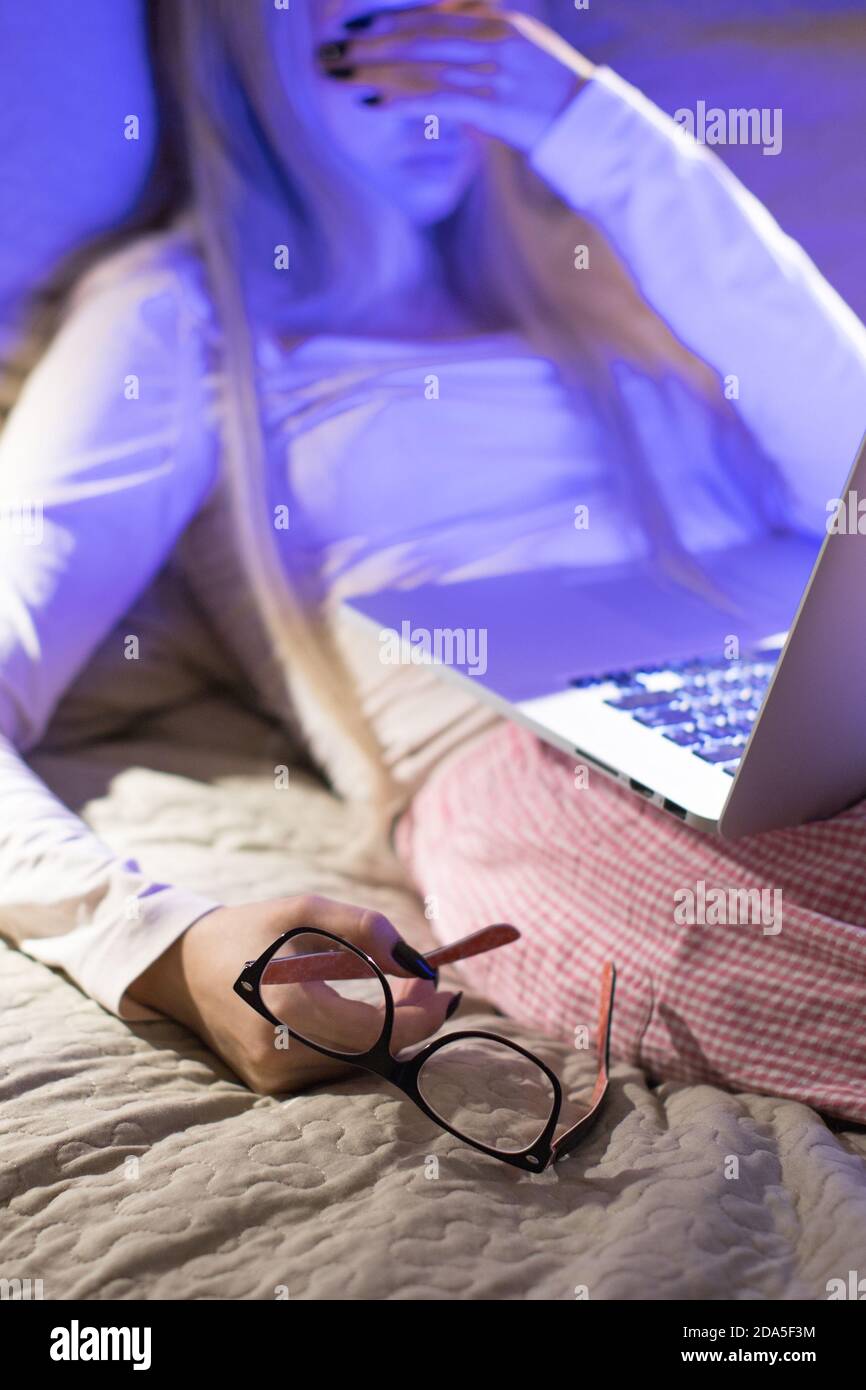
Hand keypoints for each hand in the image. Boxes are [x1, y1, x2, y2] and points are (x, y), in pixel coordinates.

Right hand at [128, 895, 457, 1093]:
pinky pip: (334, 1069)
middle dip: (412, 1020)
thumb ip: (365, 928)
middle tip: (424, 982)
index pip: (375, 1029)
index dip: (419, 1012)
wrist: (183, 968)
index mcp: (284, 1004)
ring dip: (390, 1032)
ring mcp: (272, 1075)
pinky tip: (367, 1013)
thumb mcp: (305, 910)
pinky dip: (361, 1043)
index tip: (437, 982)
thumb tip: (420, 962)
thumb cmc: (251, 931)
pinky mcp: (270, 1085)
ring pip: (358, 1066)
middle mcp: (277, 1051)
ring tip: (399, 991)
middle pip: (374, 1054)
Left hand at [320, 1, 595, 152]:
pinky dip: (400, 101)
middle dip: (373, 39)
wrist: (587, 123)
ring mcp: (491, 71)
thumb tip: (458, 25)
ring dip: (375, 70)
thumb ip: (490, 33)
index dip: (392, 14)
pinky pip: (435, 99)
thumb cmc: (555, 93)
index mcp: (498, 19)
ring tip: (341, 75)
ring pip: (420, 65)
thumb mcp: (526, 48)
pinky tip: (372, 105)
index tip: (359, 22)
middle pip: (419, 34)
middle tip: (335, 47)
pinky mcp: (490, 106)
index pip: (434, 11)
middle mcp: (492, 38)